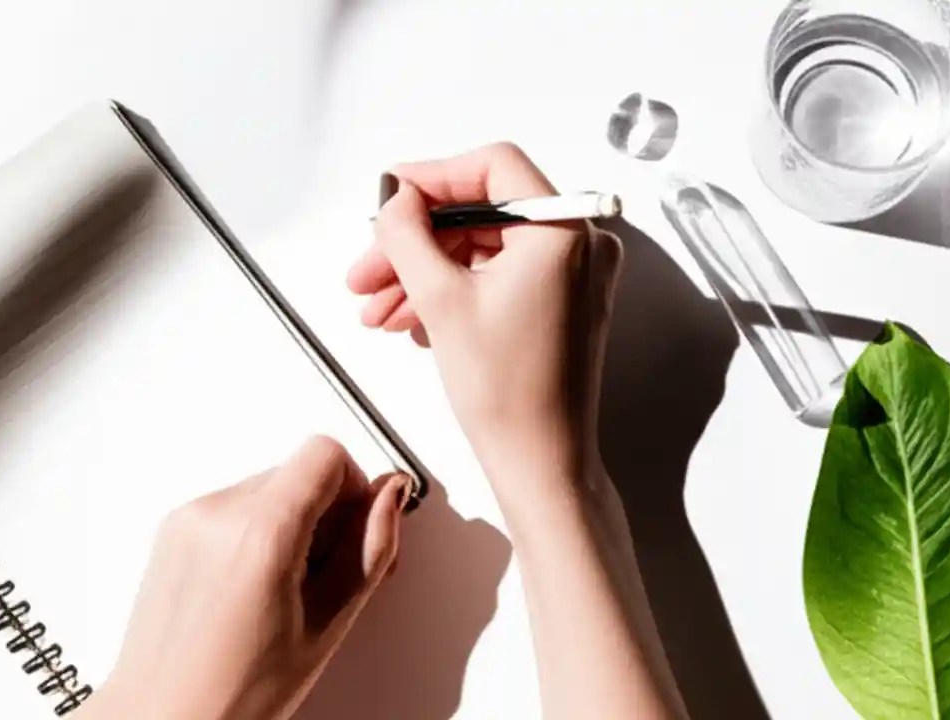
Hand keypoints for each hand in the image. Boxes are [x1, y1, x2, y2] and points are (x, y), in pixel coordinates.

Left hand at [81, 437, 408, 719]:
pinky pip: (234, 507)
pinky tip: (260, 586)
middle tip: (334, 569)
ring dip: (293, 523)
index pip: (327, 454)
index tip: (360, 525)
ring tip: (292, 587)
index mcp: (260, 532)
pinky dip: (257, 533)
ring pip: (269, 487)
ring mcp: (187, 520)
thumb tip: (390, 501)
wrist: (163, 718)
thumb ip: (369, 550)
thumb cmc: (233, 694)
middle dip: (328, 512)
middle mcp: (216, 514)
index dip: (356, 487)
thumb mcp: (327, 624)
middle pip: (298, 469)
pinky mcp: (171, 531)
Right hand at [347, 143, 622, 487]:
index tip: (392, 197)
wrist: (540, 460)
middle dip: (417, 241)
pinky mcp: (564, 304)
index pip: (493, 166)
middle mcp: (580, 244)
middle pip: (483, 213)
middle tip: (368, 269)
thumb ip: (408, 234)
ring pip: (485, 250)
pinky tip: (412, 319)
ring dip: (426, 273)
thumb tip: (396, 198)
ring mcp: (575, 276)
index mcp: (563, 229)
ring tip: (377, 308)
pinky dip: (455, 291)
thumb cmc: (507, 391)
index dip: (434, 177)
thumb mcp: (440, 299)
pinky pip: (501, 277)